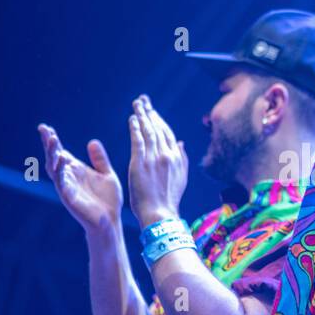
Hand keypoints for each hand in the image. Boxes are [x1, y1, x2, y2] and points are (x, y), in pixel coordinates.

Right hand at [39, 124, 122, 237]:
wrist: (111, 221)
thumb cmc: (108, 200)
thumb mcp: (107, 174)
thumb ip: (100, 160)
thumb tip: (92, 141)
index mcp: (76, 170)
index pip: (61, 152)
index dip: (53, 140)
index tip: (45, 127)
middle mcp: (68, 177)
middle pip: (53, 157)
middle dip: (49, 144)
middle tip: (44, 130)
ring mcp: (67, 187)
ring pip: (54, 168)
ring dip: (53, 154)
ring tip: (53, 140)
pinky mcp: (69, 198)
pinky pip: (61, 183)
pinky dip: (60, 171)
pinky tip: (61, 160)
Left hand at [127, 95, 188, 227]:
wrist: (160, 213)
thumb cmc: (168, 200)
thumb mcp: (181, 178)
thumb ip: (182, 158)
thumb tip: (181, 142)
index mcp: (176, 157)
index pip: (167, 134)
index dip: (160, 121)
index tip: (153, 111)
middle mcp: (167, 154)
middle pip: (158, 128)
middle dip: (150, 112)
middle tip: (143, 100)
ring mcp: (153, 158)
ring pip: (148, 131)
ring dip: (142, 115)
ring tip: (137, 104)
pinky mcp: (140, 163)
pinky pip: (138, 140)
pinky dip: (135, 128)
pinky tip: (132, 119)